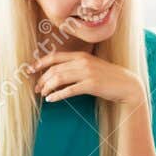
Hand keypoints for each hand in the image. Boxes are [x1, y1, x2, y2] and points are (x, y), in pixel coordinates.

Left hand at [28, 51, 142, 104]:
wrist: (126, 84)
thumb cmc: (107, 77)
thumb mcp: (91, 66)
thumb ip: (76, 66)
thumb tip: (57, 73)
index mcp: (81, 56)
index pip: (55, 56)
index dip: (40, 62)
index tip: (30, 69)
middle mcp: (82, 62)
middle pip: (55, 69)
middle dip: (42, 79)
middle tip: (37, 88)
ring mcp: (87, 73)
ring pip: (59, 78)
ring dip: (48, 87)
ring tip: (43, 94)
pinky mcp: (91, 85)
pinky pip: (69, 90)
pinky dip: (58, 95)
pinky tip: (51, 99)